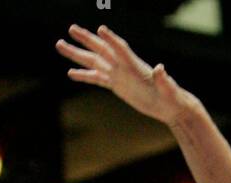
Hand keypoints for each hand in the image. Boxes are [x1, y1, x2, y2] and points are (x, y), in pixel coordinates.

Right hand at [56, 25, 188, 125]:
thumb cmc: (171, 97)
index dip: (111, 40)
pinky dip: (84, 75)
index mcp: (135, 65)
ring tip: (60, 45)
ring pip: (94, 61)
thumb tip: (160, 68)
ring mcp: (118, 74)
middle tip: (71, 29)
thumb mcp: (168, 89)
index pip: (120, 49)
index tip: (100, 30)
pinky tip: (70, 72)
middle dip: (86, 39)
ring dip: (77, 54)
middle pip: (102, 49)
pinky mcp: (116, 84)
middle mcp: (124, 66)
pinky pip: (97, 78)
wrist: (169, 106)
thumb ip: (163, 79)